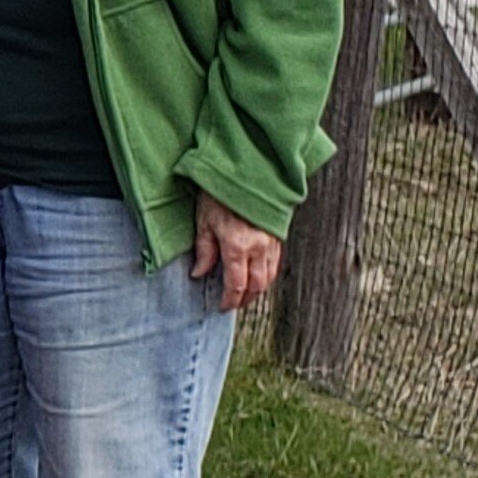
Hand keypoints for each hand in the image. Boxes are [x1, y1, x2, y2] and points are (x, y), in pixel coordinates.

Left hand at [191, 190, 282, 311]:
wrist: (246, 171)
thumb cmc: (220, 192)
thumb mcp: (203, 221)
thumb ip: (204, 251)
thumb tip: (199, 273)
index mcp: (237, 246)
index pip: (236, 284)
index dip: (230, 300)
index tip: (222, 307)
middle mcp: (258, 247)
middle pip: (257, 285)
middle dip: (246, 299)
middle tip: (233, 304)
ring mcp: (271, 241)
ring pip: (270, 276)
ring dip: (258, 289)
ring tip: (245, 294)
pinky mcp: (278, 235)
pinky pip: (275, 262)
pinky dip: (267, 274)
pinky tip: (257, 275)